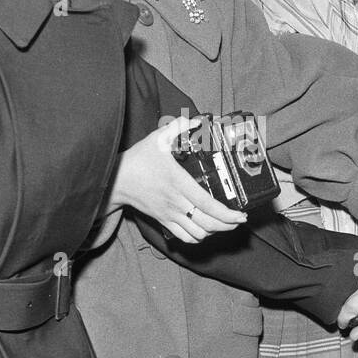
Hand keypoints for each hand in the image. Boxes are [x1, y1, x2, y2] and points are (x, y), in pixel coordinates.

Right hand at [109, 115, 246, 243]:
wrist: (116, 180)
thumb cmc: (138, 160)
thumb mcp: (157, 138)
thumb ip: (178, 127)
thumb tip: (197, 120)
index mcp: (178, 182)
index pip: (207, 203)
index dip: (226, 213)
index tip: (241, 214)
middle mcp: (175, 202)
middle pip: (207, 223)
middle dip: (227, 225)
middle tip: (238, 220)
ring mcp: (169, 214)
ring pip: (197, 233)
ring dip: (214, 232)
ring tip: (225, 225)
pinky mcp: (163, 221)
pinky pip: (184, 237)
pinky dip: (198, 237)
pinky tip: (205, 230)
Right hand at [337, 239, 357, 340]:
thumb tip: (353, 336)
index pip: (351, 307)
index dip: (343, 319)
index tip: (343, 324)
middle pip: (342, 298)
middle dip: (343, 307)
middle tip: (351, 308)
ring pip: (339, 285)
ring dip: (344, 293)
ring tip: (355, 292)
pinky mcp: (352, 255)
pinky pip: (341, 272)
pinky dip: (343, 280)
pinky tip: (353, 279)